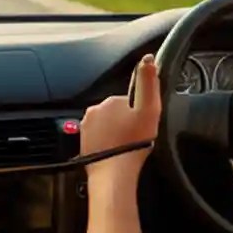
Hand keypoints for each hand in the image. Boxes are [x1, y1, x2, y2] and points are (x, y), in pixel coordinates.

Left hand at [80, 55, 160, 182]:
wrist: (113, 173)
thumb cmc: (134, 143)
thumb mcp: (149, 110)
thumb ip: (148, 83)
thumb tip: (147, 59)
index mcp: (110, 101)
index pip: (130, 101)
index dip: (139, 113)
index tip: (143, 126)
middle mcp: (94, 111)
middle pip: (117, 113)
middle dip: (126, 122)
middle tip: (136, 138)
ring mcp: (86, 128)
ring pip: (107, 126)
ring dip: (116, 133)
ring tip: (126, 147)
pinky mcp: (83, 143)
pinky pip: (99, 139)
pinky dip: (106, 144)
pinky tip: (115, 153)